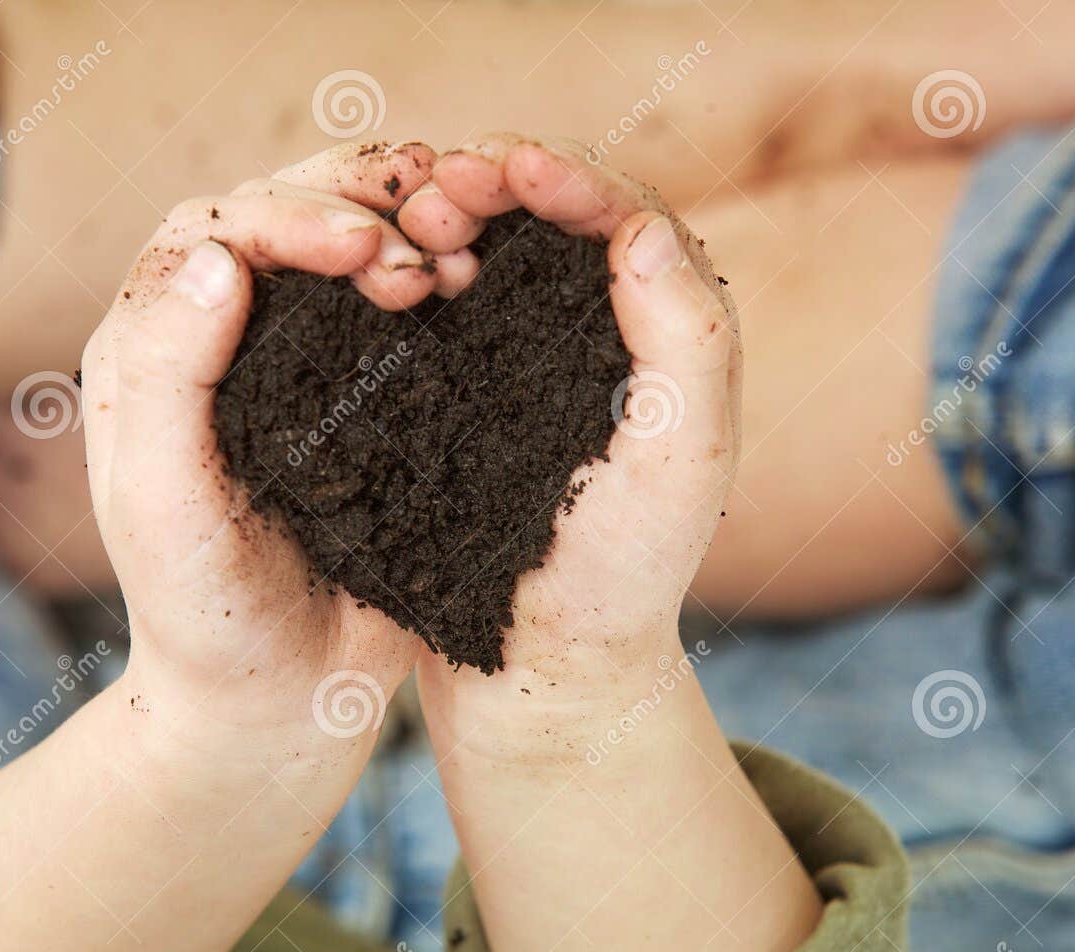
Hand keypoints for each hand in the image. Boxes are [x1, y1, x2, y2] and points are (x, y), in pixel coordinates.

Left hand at [80, 144, 447, 753]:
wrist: (277, 700)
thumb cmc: (204, 616)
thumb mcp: (161, 508)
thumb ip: (167, 380)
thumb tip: (216, 256)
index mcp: (152, 349)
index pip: (216, 231)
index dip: (292, 215)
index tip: (369, 248)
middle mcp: (220, 337)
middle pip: (282, 212)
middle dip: (358, 207)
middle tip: (427, 251)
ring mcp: (295, 360)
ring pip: (343, 244)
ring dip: (403, 228)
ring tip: (458, 261)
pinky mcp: (362, 392)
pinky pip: (395, 304)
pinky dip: (437, 277)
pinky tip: (475, 287)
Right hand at [401, 136, 740, 728]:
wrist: (546, 663)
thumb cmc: (622, 575)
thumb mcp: (677, 461)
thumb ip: (687, 345)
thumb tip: (644, 228)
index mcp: (670, 338)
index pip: (628, 220)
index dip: (571, 179)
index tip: (511, 165)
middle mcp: (606, 335)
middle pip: (555, 221)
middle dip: (500, 183)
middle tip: (442, 185)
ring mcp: (535, 359)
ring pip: (497, 250)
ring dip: (455, 217)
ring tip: (413, 222)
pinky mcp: (473, 389)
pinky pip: (447, 305)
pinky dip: (420, 271)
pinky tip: (387, 272)